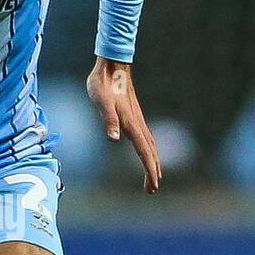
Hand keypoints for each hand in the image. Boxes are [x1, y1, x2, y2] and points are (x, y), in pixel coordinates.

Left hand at [86, 57, 161, 193]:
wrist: (112, 64)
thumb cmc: (103, 83)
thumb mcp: (101, 101)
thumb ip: (108, 119)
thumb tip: (114, 138)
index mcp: (131, 123)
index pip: (144, 152)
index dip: (149, 170)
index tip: (153, 186)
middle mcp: (137, 123)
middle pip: (150, 152)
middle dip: (152, 171)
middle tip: (152, 190)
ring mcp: (137, 119)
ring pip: (149, 145)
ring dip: (152, 162)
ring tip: (152, 176)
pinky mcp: (134, 115)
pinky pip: (146, 138)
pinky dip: (149, 150)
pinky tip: (146, 152)